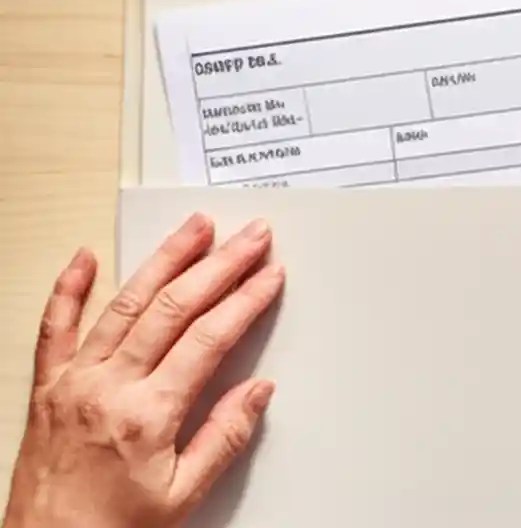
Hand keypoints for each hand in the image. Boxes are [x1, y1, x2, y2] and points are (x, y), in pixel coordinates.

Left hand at [3, 214, 283, 527]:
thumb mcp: (183, 495)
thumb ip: (224, 437)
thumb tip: (258, 391)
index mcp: (147, 415)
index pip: (209, 340)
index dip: (245, 301)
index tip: (270, 276)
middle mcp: (107, 387)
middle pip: (174, 308)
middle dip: (219, 266)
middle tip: (251, 237)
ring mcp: (73, 381)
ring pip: (124, 304)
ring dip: (164, 260)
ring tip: (195, 229)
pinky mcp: (46, 387)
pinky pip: (54, 327)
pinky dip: (69, 288)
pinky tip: (86, 258)